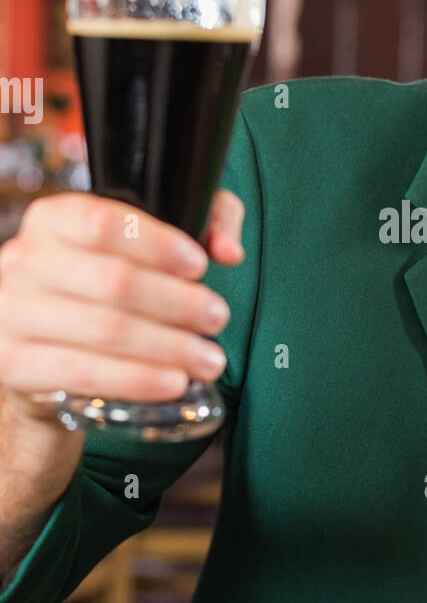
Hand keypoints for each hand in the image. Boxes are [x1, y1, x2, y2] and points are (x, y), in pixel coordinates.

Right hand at [0, 189, 244, 410]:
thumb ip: (201, 221)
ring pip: (106, 330)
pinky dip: (137, 380)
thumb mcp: (143, 244)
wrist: (40, 354)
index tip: (200, 265)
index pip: (104, 223)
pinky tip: (173, 382)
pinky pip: (84, 373)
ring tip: (208, 358)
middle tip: (217, 318)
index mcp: (52, 221)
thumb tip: (228, 249)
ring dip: (169, 347)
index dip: (159, 244)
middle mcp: (23, 262)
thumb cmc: (98, 291)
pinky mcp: (12, 363)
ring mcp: (11, 313)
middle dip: (179, 303)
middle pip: (114, 281)